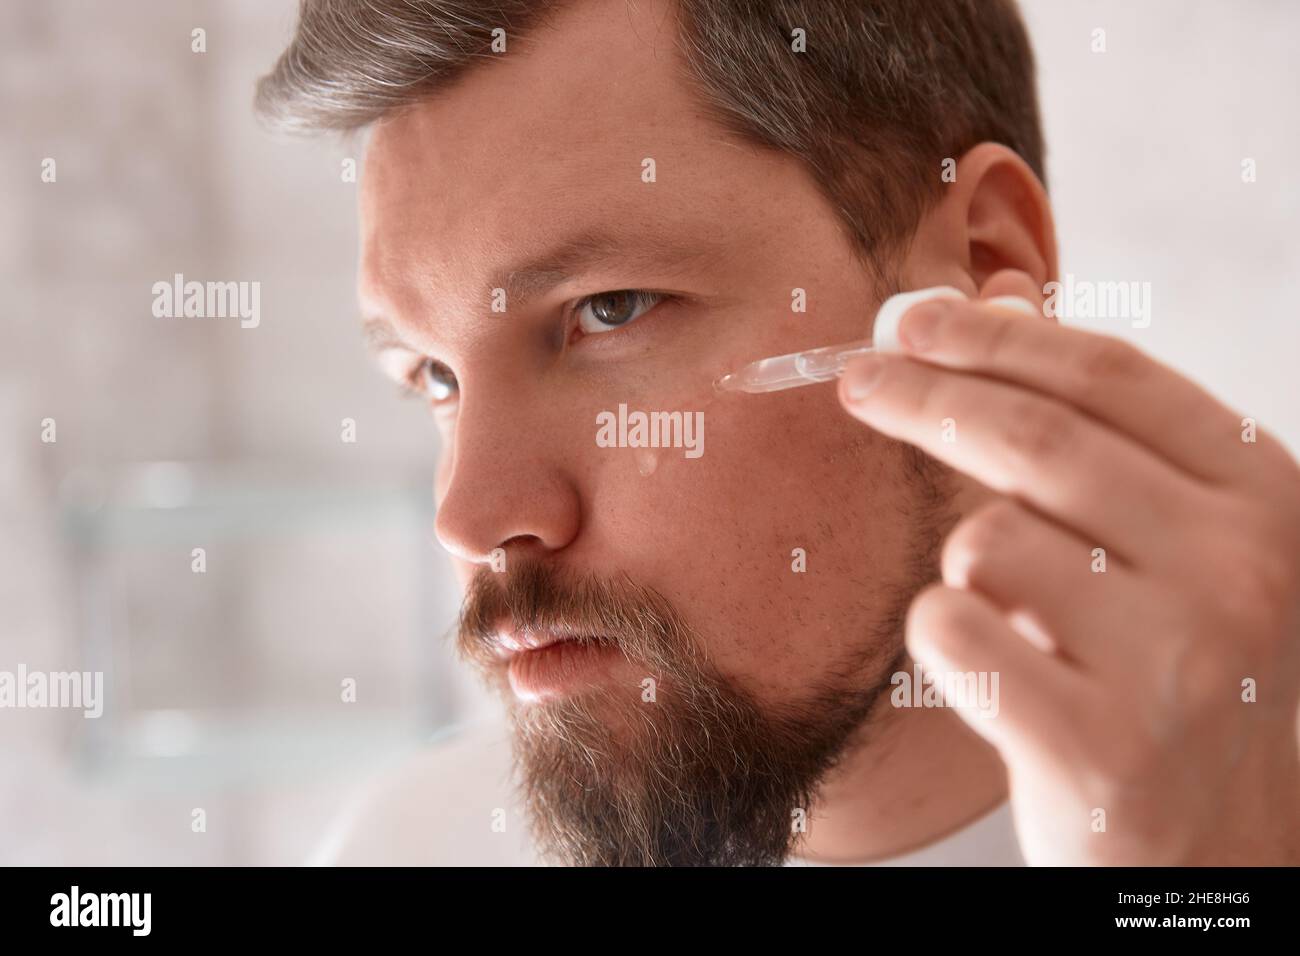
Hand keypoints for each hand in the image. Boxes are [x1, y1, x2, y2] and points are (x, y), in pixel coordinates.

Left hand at [838, 270, 1299, 864]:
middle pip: (1033, 438)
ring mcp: (1174, 660)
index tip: (914, 317)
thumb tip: (997, 295)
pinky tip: (1004, 676)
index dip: (997, 335)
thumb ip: (1102, 430)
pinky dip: (947, 639)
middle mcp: (1240, 569)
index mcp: (1269, 500)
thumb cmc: (1191, 684)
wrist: (1234, 861)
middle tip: (858, 379)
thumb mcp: (1184, 546)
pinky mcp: (1096, 745)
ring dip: (970, 570)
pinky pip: (950, 629)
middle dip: (925, 394)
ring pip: (984, 540)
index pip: (1110, 377)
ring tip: (1025, 624)